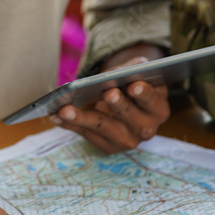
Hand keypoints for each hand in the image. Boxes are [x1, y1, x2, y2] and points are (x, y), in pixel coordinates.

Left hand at [51, 44, 170, 152]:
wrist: (126, 101)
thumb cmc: (133, 82)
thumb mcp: (139, 72)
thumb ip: (132, 69)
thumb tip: (113, 74)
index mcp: (158, 109)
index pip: (153, 102)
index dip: (144, 95)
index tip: (133, 86)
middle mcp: (145, 129)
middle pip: (130, 119)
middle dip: (118, 105)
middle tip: (106, 93)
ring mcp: (125, 140)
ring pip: (103, 128)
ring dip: (82, 119)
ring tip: (65, 109)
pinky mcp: (106, 145)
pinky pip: (86, 134)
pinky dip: (70, 124)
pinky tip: (56, 115)